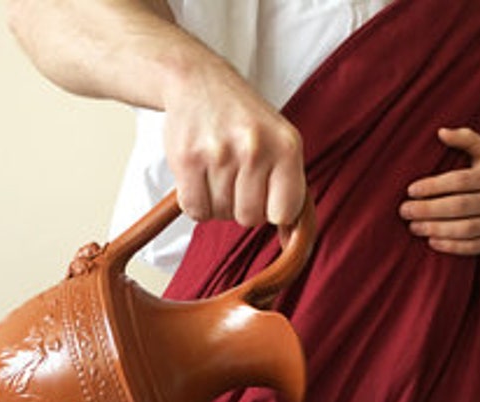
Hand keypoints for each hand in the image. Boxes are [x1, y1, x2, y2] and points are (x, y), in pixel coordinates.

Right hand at [162, 56, 306, 227]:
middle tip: (236, 179)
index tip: (264, 196)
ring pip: (221, 215)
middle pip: (250, 218)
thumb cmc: (243, 120)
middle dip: (242, 207)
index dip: (272, 211)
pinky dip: (196, 203)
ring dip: (218, 203)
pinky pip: (195, 210)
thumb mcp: (279, 143)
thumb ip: (289, 189)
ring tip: (218, 172)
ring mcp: (220, 153)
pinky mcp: (188, 159)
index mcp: (287, 146)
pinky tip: (200, 179)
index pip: (285, 213)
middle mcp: (255, 148)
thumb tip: (291, 242)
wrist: (197, 80)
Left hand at [399, 127, 479, 260]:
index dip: (434, 186)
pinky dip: (450, 246)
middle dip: (429, 209)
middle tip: (405, 211)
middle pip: (460, 206)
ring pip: (464, 229)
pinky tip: (431, 241)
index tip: (411, 190)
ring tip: (414, 227)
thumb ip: (467, 139)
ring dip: (436, 229)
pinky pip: (470, 247)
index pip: (461, 180)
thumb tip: (441, 132)